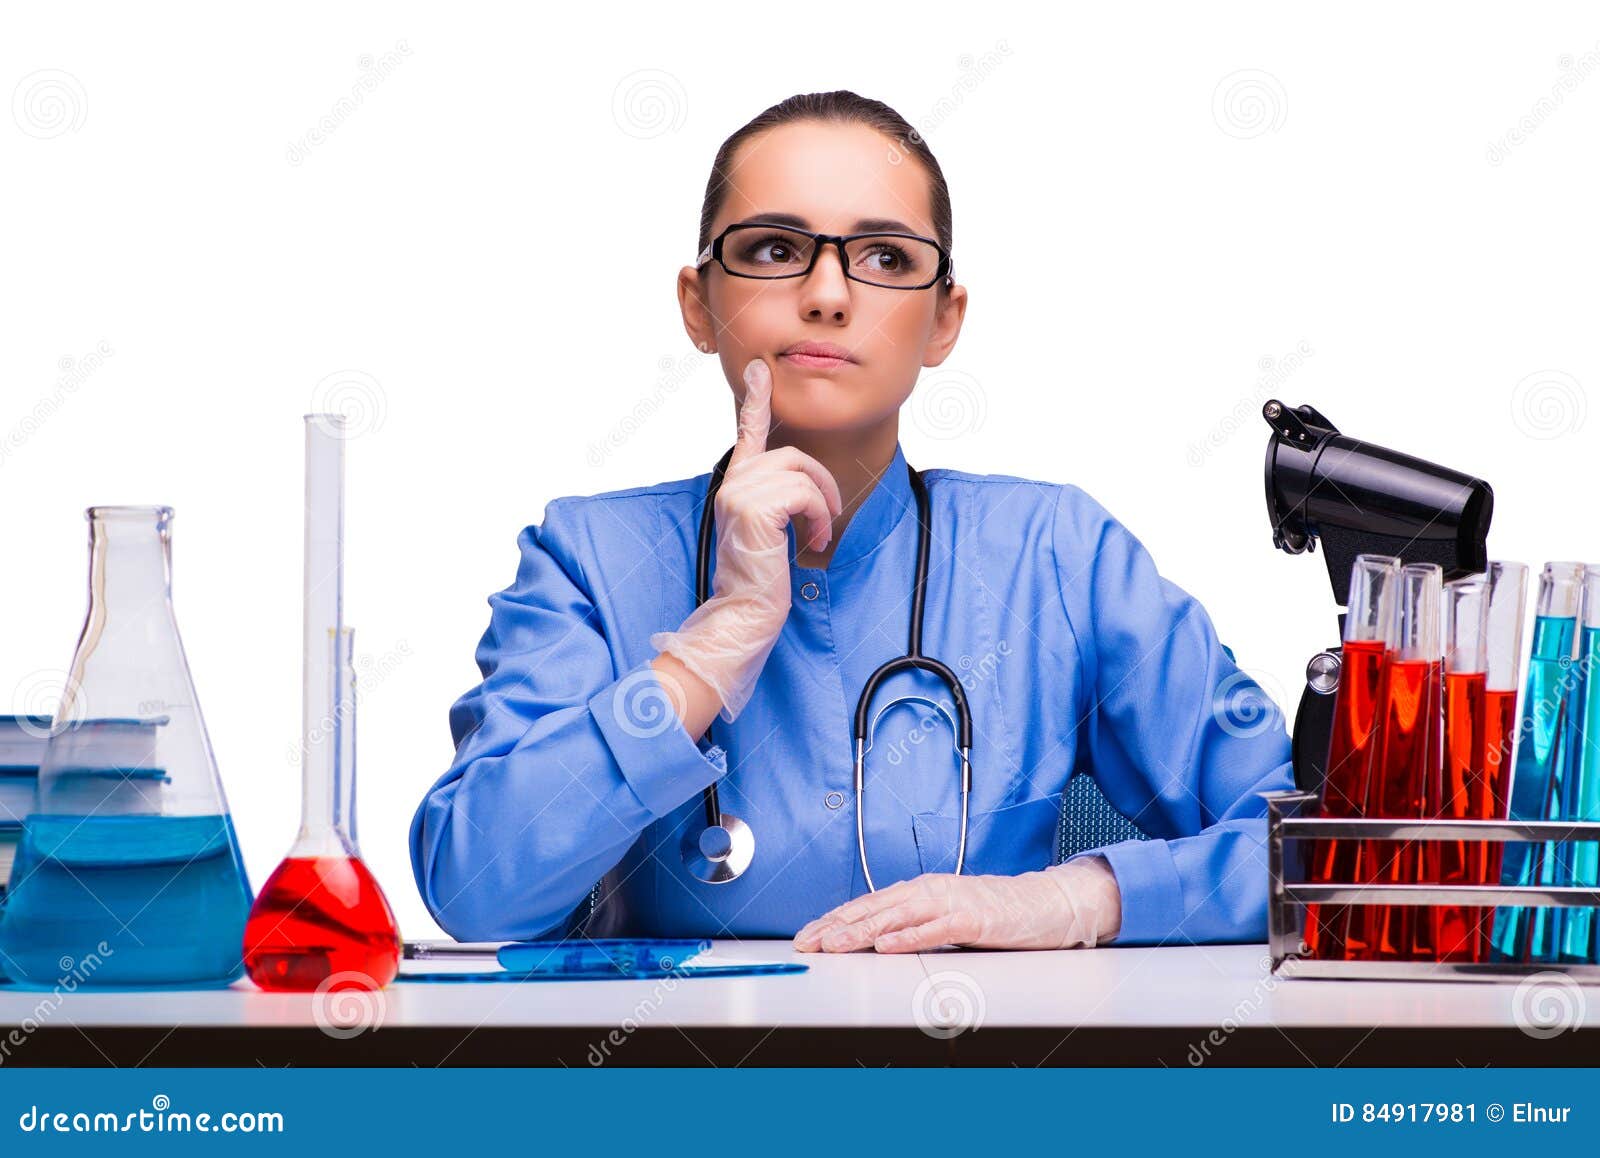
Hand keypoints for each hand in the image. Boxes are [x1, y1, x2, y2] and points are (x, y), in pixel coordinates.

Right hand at [650, 358, 842, 720]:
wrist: (745, 613)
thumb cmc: (761, 580)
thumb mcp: (772, 531)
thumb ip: (779, 500)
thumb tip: (804, 485)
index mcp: (736, 485)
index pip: (748, 432)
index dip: (756, 399)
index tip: (759, 370)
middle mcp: (732, 482)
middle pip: (792, 455)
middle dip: (821, 484)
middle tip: (826, 521)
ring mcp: (738, 492)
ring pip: (801, 471)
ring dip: (821, 505)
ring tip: (816, 536)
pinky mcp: (752, 506)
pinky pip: (804, 493)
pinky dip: (819, 516)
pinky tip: (812, 541)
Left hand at [792, 856, 1122, 952]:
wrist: (1044, 904)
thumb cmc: (994, 912)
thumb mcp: (945, 916)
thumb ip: (914, 924)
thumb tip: (876, 941)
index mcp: (920, 890)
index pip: (867, 905)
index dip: (834, 919)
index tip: (807, 935)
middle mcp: (929, 890)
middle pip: (874, 909)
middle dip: (836, 926)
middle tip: (807, 942)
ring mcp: (950, 902)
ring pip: (897, 917)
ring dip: (863, 931)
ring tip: (835, 944)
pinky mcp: (973, 918)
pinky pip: (936, 929)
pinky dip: (910, 936)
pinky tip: (887, 945)